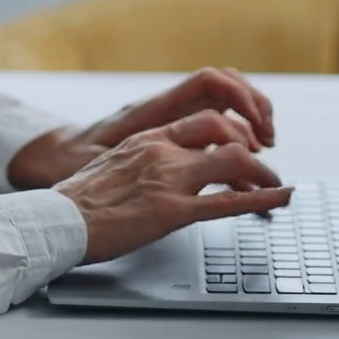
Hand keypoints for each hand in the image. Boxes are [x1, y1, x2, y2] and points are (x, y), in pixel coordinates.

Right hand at [54, 110, 292, 263]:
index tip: (244, 144)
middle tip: (264, 163)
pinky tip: (281, 198)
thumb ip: (143, 162)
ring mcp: (169, 179)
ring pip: (234, 160)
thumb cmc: (78, 202)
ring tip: (275, 185)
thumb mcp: (113, 165)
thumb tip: (160, 172)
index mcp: (148, 138)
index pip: (203, 118)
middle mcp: (162, 150)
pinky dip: (262, 198)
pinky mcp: (172, 211)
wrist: (57, 220)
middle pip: (224, 130)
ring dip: (264, 173)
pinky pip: (228, 202)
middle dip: (252, 145)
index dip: (232, 128)